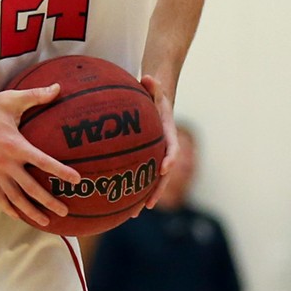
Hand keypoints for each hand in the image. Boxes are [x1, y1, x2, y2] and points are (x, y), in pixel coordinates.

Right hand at [0, 84, 80, 226]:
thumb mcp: (12, 99)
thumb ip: (37, 96)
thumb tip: (59, 88)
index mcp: (15, 146)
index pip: (43, 162)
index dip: (61, 172)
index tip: (76, 180)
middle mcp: (6, 163)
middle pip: (31, 188)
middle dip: (49, 201)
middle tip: (65, 211)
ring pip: (15, 198)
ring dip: (31, 211)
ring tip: (46, 222)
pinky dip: (9, 208)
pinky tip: (19, 216)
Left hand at [138, 73, 175, 210]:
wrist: (159, 100)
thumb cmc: (155, 94)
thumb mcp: (154, 88)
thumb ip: (152, 85)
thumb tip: (147, 77)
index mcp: (168, 133)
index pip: (172, 147)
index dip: (170, 158)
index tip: (165, 168)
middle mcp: (164, 149)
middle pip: (163, 174)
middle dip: (156, 190)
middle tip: (147, 205)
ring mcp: (156, 156)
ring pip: (152, 181)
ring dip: (144, 197)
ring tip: (133, 214)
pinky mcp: (146, 160)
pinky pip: (141, 177)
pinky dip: (134, 190)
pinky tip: (119, 204)